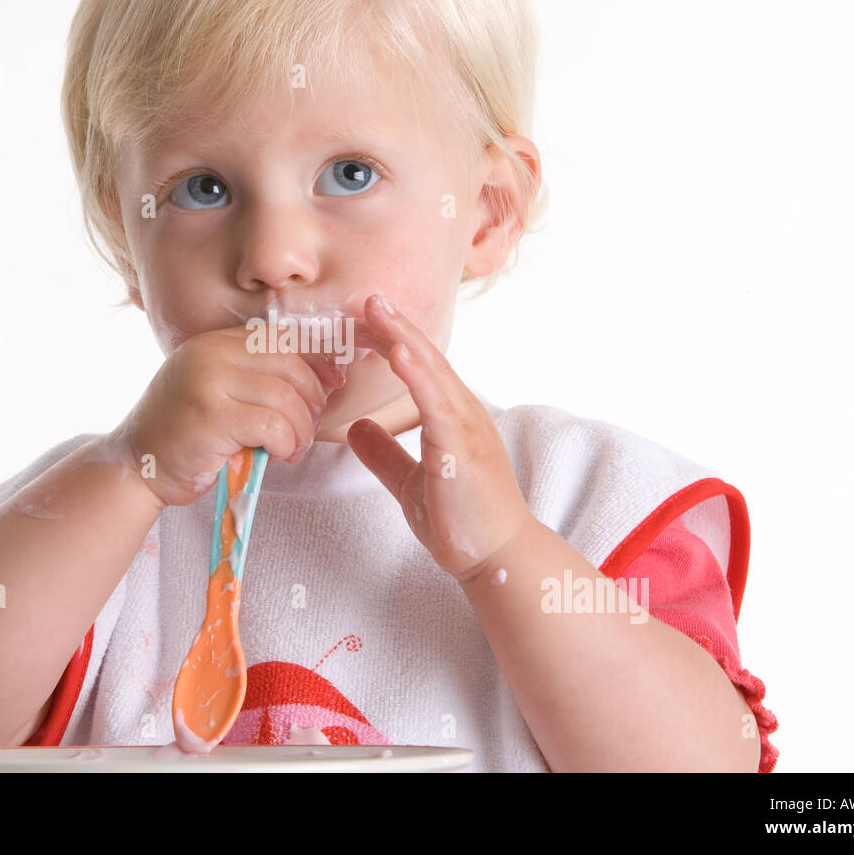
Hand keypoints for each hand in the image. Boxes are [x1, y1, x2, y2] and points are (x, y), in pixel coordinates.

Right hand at [112, 324, 348, 508]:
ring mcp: (208, 381)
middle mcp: (210, 353)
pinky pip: (272, 425)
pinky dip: (286, 443)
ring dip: (301, 428)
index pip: (282, 337)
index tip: (333, 385)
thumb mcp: (217, 391)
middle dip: (313, 399)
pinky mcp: (211, 416)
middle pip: (290, 364)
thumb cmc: (184, 435)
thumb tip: (322, 378)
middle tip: (310, 429)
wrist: (135, 466)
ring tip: (294, 448)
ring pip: (285, 397)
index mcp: (215, 342)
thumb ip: (254, 378)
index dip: (317, 360)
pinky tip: (279, 455)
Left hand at [346, 294, 536, 582]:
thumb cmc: (462, 521)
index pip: (420, 369)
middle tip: (367, 296)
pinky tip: (396, 351)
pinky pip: (436, 404)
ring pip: (433, 372)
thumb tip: (357, 429)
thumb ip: (386, 454)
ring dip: (404, 337)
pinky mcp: (462, 448)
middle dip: (397, 326)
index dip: (393, 340)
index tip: (365, 318)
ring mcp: (466, 428)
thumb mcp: (411, 482)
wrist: (496, 558)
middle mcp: (463, 414)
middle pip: (426, 359)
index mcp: (451, 419)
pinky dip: (417, 375)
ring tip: (377, 309)